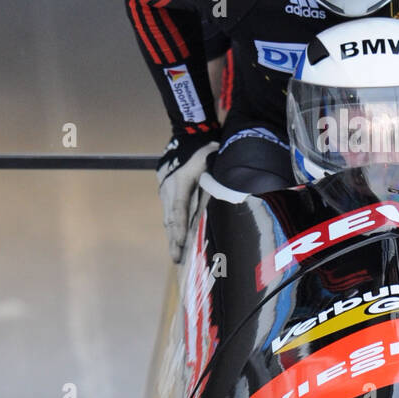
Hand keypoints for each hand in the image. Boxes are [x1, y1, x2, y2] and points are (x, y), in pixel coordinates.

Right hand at [157, 137, 219, 261]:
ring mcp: (165, 191)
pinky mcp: (166, 193)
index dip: (180, 228)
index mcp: (180, 181)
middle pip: (171, 219)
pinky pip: (169, 214)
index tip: (182, 245)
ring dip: (172, 237)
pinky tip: (176, 242)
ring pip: (168, 218)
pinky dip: (172, 228)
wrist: (185, 137)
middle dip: (174, 240)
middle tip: (177, 260)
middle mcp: (169, 188)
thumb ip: (218, 178)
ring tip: (176, 257)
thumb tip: (234, 195)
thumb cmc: (204, 149)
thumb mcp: (212, 159)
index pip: (179, 209)